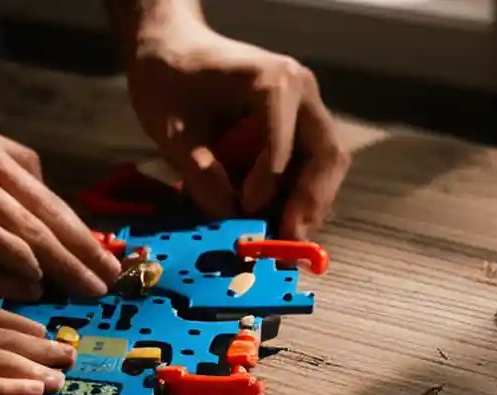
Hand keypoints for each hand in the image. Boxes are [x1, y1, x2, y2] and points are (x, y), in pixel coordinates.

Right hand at [0, 103, 120, 300]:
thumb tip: (41, 182)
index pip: (45, 203)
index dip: (79, 237)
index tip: (106, 263)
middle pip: (35, 228)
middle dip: (73, 262)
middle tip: (100, 289)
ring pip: (5, 246)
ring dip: (42, 275)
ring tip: (66, 298)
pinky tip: (19, 294)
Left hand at [126, 22, 349, 238]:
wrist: (174, 52)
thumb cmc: (170, 82)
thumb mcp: (171, 130)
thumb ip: (199, 172)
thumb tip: (229, 214)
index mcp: (272, 82)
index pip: (285, 142)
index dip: (268, 182)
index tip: (245, 210)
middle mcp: (302, 92)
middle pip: (327, 155)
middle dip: (309, 203)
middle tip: (287, 240)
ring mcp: (306, 110)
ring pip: (326, 166)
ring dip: (308, 206)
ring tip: (282, 239)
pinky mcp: (300, 128)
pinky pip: (312, 168)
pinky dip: (298, 198)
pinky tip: (276, 222)